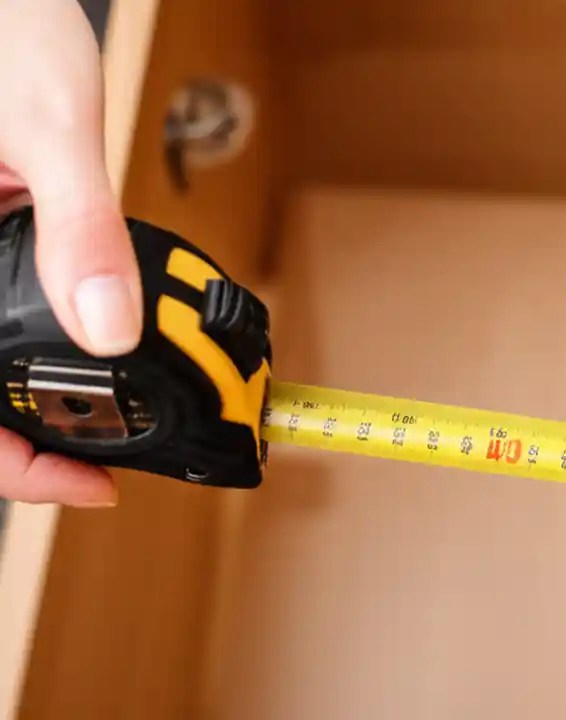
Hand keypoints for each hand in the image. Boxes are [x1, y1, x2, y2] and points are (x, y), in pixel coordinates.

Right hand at [0, 0, 143, 505]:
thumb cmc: (2, 30)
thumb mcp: (51, 126)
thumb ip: (80, 226)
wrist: (1, 0)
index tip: (87, 485)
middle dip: (25, 444)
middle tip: (109, 467)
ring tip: (106, 425)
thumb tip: (112, 328)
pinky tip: (88, 354)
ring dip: (29, 403)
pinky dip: (32, 349)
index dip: (12, 465)